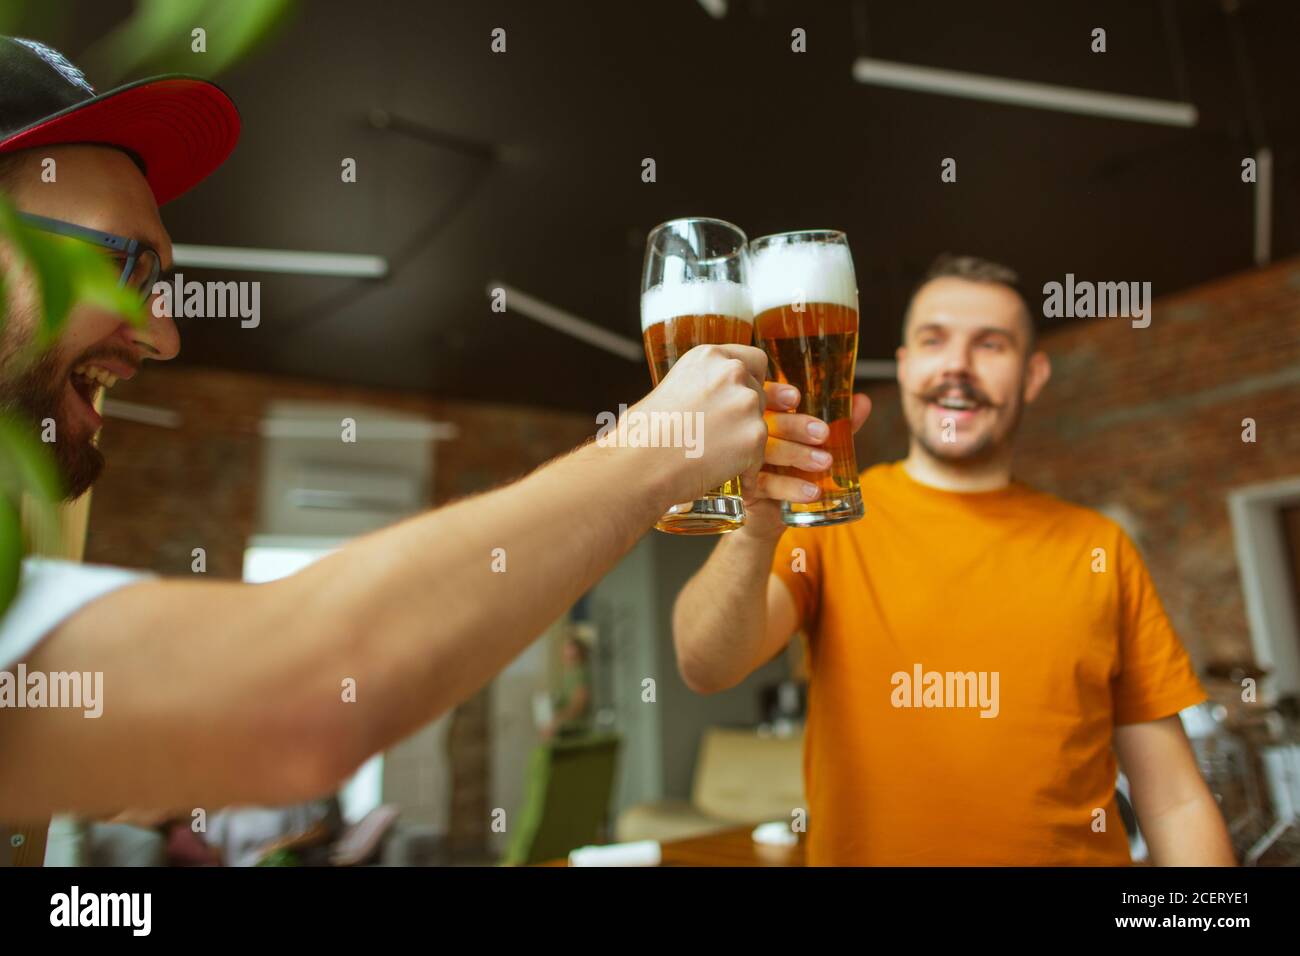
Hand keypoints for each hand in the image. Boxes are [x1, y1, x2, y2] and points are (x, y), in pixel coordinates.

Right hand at [624, 343, 769, 506]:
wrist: (640, 465)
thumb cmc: (641, 435)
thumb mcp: (668, 390)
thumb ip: (697, 387)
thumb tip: (706, 402)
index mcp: (708, 357)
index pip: (753, 360)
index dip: (750, 381)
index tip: (738, 399)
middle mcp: (731, 372)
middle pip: (759, 393)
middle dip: (744, 415)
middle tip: (719, 437)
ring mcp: (746, 403)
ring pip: (760, 425)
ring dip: (744, 442)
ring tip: (715, 460)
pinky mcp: (754, 435)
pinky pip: (759, 457)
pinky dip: (746, 471)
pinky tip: (725, 477)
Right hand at [741, 386, 871, 539]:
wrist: (769, 512)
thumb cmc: (791, 469)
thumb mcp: (816, 444)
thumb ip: (838, 425)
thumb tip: (863, 402)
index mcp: (761, 416)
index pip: (763, 396)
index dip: (776, 394)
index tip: (796, 397)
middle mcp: (746, 435)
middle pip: (766, 423)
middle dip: (795, 426)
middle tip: (822, 433)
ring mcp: (742, 460)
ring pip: (765, 452)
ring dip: (797, 455)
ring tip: (825, 462)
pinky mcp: (745, 487)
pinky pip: (766, 485)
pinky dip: (791, 487)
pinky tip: (813, 491)